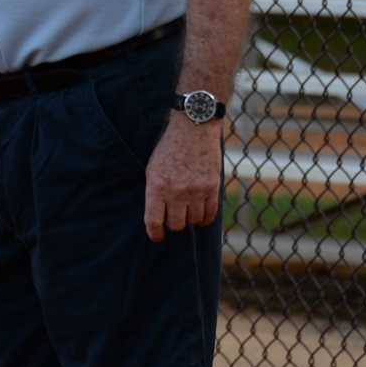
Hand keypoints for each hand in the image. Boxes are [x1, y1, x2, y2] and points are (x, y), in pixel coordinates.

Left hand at [144, 113, 222, 239]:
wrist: (193, 129)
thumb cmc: (169, 150)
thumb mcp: (152, 169)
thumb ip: (155, 193)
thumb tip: (158, 217)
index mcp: (157, 187)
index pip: (154, 221)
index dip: (155, 234)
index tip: (157, 236)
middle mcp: (176, 192)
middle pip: (176, 225)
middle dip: (173, 224)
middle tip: (174, 216)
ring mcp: (196, 191)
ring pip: (193, 222)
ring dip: (189, 219)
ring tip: (187, 210)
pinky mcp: (212, 188)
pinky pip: (210, 215)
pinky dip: (204, 218)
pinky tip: (200, 213)